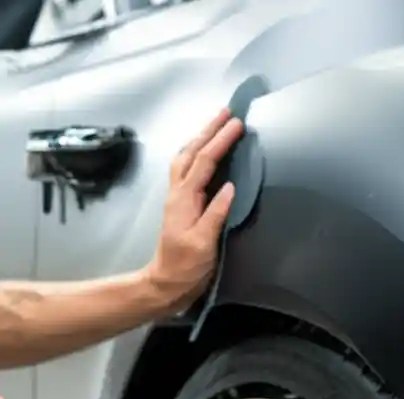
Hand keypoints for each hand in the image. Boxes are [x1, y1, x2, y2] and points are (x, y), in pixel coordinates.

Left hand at [144, 108, 244, 311]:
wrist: (166, 282)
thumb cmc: (186, 266)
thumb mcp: (203, 242)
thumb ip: (216, 213)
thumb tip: (229, 187)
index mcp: (185, 199)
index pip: (205, 162)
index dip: (221, 141)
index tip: (237, 124)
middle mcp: (178, 192)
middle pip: (192, 152)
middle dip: (208, 129)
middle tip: (226, 112)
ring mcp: (178, 196)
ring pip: (186, 157)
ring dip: (200, 138)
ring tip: (216, 124)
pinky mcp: (182, 203)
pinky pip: (188, 169)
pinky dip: (197, 153)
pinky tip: (204, 152)